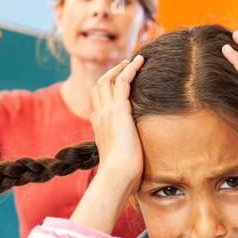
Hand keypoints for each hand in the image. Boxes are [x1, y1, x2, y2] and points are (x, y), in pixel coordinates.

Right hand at [89, 55, 145, 196]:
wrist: (117, 177)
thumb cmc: (121, 176)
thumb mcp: (119, 160)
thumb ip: (122, 153)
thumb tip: (132, 160)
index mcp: (99, 128)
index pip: (98, 103)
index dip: (106, 91)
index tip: (118, 85)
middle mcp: (99, 117)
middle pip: (99, 87)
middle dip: (111, 74)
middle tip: (125, 66)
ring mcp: (107, 112)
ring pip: (109, 80)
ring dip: (121, 67)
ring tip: (134, 60)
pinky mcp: (119, 110)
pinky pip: (122, 81)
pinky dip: (130, 69)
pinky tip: (139, 61)